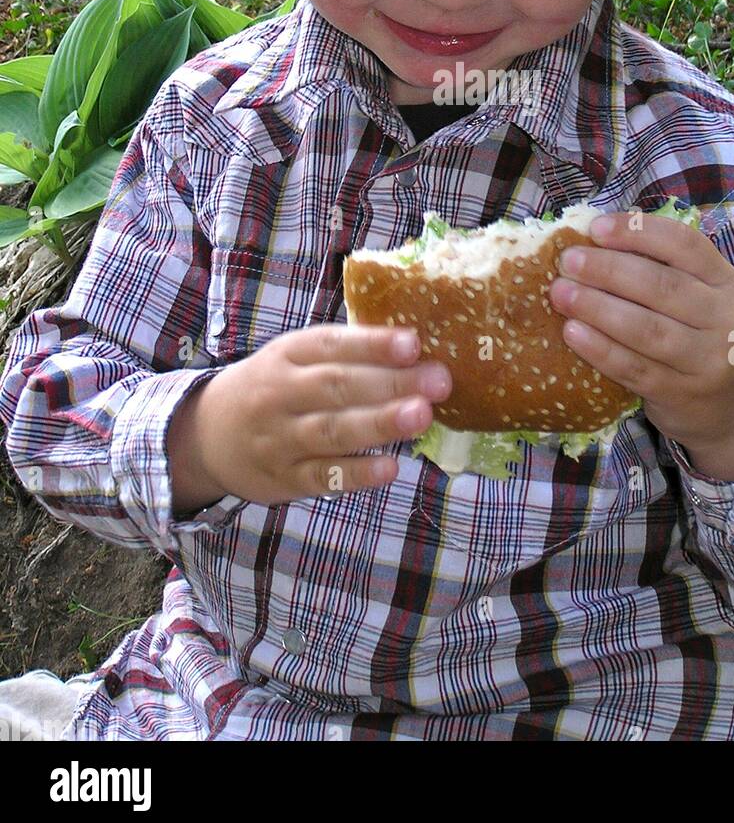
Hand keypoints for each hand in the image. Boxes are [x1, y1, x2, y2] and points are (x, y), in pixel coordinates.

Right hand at [168, 325, 451, 508]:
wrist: (206, 434)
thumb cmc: (272, 386)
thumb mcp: (293, 358)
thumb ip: (344, 353)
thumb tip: (415, 349)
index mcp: (287, 355)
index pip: (331, 344)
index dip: (372, 344)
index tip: (414, 343)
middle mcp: (281, 393)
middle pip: (338, 386)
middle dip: (391, 382)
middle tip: (439, 381)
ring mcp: (281, 438)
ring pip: (331, 431)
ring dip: (379, 424)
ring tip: (422, 416)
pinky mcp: (284, 479)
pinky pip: (322, 477)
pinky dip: (356, 474)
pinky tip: (390, 468)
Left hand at [548, 211, 733, 478]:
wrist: (728, 405)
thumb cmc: (696, 334)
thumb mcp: (696, 296)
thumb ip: (657, 268)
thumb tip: (589, 240)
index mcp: (723, 280)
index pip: (684, 244)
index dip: (638, 232)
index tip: (595, 228)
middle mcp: (723, 317)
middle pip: (662, 286)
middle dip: (608, 270)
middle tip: (567, 261)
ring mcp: (706, 360)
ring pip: (647, 330)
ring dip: (598, 309)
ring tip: (561, 295)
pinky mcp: (681, 393)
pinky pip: (635, 368)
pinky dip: (600, 349)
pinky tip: (572, 332)